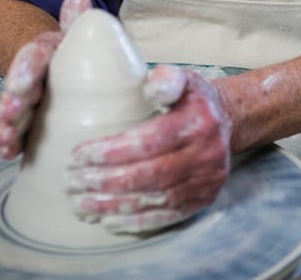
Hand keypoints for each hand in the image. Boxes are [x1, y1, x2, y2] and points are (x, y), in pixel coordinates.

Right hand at [0, 0, 91, 158]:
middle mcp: (33, 74)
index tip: (26, 84)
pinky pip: (18, 129)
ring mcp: (29, 97)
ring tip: (7, 140)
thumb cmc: (68, 46)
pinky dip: (12, 141)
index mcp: (44, 51)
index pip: (33, 57)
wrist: (53, 56)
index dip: (27, 70)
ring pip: (15, 109)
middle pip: (20, 87)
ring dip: (9, 125)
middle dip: (14, 102)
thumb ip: (76, 15)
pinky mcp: (30, 117)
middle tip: (11, 115)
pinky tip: (9, 153)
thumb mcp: (73, 29)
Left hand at [66, 65, 231, 233]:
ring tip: (81, 203)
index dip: (111, 152)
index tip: (78, 156)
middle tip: (72, 182)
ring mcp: (207, 180)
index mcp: (197, 121)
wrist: (229, 119)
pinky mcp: (205, 199)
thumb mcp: (183, 78)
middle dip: (105, 182)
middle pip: (148, 175)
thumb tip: (150, 86)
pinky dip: (136, 221)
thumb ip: (166, 78)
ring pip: (155, 199)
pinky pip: (167, 216)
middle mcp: (206, 153)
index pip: (148, 142)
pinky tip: (109, 220)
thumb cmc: (193, 98)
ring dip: (114, 205)